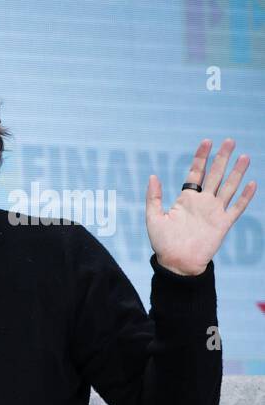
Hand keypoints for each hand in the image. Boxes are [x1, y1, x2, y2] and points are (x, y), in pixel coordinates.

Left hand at [147, 138, 254, 274]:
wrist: (176, 263)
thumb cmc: (163, 243)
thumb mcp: (153, 218)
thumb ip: (153, 197)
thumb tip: (153, 176)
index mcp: (186, 199)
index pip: (196, 173)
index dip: (201, 157)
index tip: (207, 142)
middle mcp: (202, 202)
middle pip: (215, 175)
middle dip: (222, 158)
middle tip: (230, 141)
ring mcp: (214, 212)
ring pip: (229, 187)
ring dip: (237, 172)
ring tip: (244, 156)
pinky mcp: (223, 224)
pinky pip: (237, 208)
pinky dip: (245, 196)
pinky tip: (252, 183)